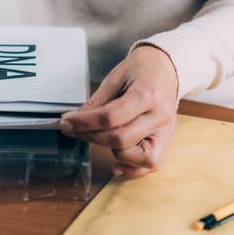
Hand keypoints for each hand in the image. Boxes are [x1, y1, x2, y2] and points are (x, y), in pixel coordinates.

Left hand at [59, 44, 178, 177]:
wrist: (167, 65)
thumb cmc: (142, 68)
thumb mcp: (116, 76)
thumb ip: (97, 101)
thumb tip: (75, 120)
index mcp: (147, 94)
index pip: (111, 117)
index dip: (84, 123)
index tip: (66, 123)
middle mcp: (160, 115)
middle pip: (122, 139)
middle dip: (92, 137)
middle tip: (74, 130)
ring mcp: (166, 129)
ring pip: (140, 158)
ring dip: (114, 152)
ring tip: (103, 136)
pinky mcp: (166, 139)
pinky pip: (152, 164)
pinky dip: (132, 168)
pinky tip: (116, 163)